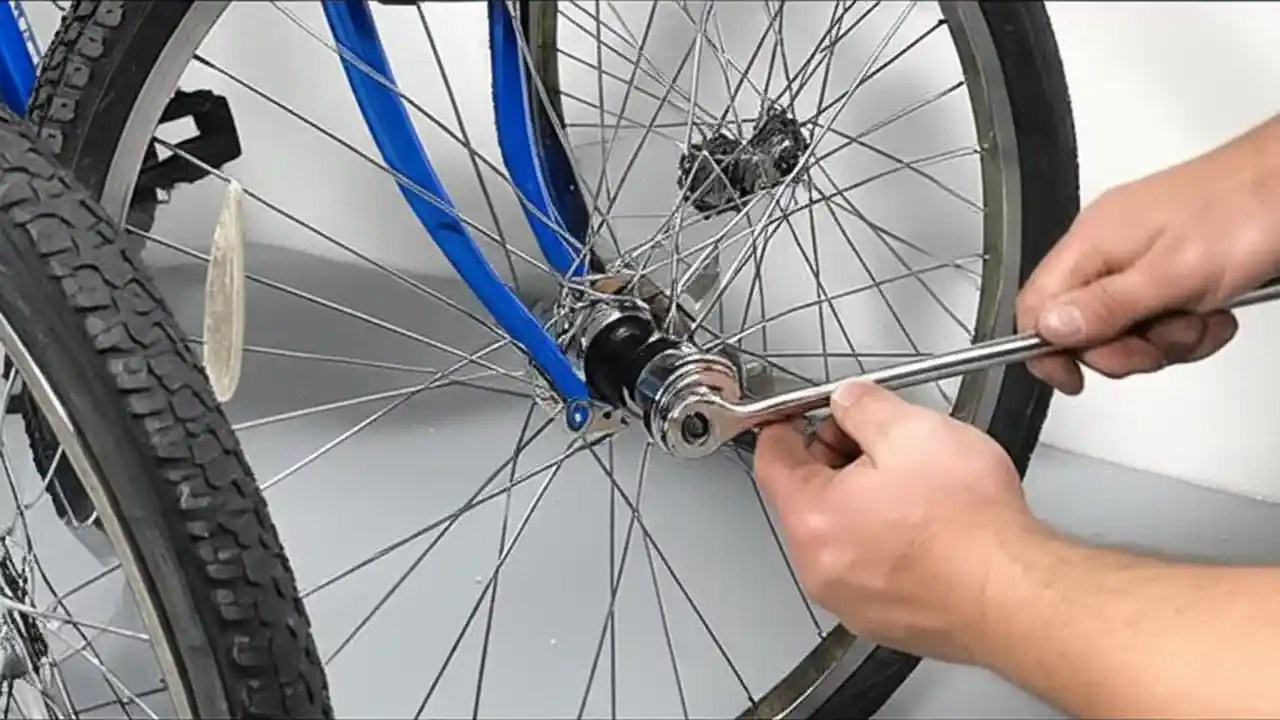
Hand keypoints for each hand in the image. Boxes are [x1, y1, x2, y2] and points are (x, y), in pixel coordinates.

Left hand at [752, 381, 1039, 663]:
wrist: (1015, 594)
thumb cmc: (970, 526)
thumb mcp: (911, 429)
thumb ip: (863, 406)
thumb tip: (848, 401)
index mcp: (812, 517)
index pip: (771, 459)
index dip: (788, 425)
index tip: (802, 414)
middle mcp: (819, 566)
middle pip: (804, 497)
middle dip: (835, 461)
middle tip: (879, 442)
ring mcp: (849, 599)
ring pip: (837, 533)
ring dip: (862, 502)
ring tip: (914, 486)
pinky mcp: (882, 619)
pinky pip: (867, 567)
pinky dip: (884, 542)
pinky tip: (926, 527)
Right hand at [1017, 116, 1279, 393]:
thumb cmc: (1248, 209)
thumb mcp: (1175, 272)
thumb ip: (1107, 305)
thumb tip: (1050, 329)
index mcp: (1092, 241)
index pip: (1034, 307)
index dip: (1048, 350)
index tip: (1076, 376)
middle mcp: (1106, 246)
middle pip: (1079, 326)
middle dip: (1123, 349)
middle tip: (1159, 343)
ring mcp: (1136, 255)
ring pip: (1122, 327)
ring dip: (1163, 340)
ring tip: (1198, 320)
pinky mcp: (1166, 263)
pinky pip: (1155, 316)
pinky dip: (1185, 326)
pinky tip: (1210, 311)